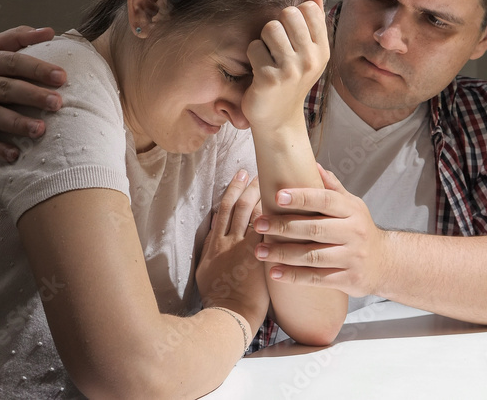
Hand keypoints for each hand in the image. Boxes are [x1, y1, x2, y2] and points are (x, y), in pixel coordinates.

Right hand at [0, 26, 66, 162]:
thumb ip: (16, 38)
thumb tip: (50, 32)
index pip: (12, 62)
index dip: (37, 68)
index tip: (62, 76)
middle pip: (4, 88)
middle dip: (32, 95)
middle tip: (57, 103)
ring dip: (16, 124)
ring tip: (40, 130)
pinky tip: (14, 155)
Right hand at [196, 170, 267, 322]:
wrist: (227, 315)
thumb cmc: (219, 302)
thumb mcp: (205, 276)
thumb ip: (210, 256)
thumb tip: (213, 242)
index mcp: (212, 247)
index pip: (221, 213)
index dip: (230, 194)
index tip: (238, 179)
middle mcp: (224, 243)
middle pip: (234, 208)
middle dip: (244, 188)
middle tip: (253, 172)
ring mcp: (240, 247)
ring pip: (248, 213)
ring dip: (258, 195)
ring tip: (268, 180)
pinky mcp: (256, 254)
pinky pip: (264, 228)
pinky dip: (272, 214)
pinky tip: (281, 203)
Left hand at [242, 0, 328, 130]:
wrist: (278, 119)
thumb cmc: (291, 80)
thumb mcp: (308, 51)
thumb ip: (312, 19)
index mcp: (322, 50)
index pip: (308, 9)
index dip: (293, 16)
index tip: (291, 36)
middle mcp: (311, 59)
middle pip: (288, 13)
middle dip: (276, 26)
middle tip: (276, 48)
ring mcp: (291, 70)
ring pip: (270, 28)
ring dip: (263, 41)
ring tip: (268, 59)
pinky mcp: (270, 79)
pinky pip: (254, 47)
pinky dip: (252, 57)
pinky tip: (259, 72)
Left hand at [253, 163, 387, 297]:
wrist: (386, 263)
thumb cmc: (360, 230)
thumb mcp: (352, 206)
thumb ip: (332, 188)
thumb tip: (312, 164)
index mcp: (352, 210)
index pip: (325, 200)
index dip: (301, 198)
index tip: (277, 196)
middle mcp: (354, 232)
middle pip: (314, 228)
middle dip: (283, 226)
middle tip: (259, 223)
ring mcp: (352, 258)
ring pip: (312, 256)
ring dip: (282, 253)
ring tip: (259, 251)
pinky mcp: (348, 279)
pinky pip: (317, 278)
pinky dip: (294, 276)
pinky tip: (274, 272)